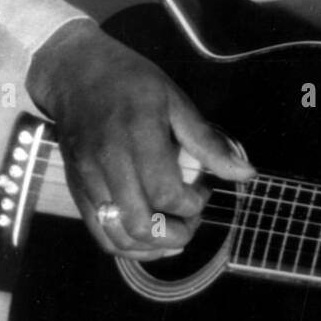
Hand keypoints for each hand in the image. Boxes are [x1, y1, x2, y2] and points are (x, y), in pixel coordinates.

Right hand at [27, 20, 254, 259]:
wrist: (74, 72)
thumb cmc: (131, 81)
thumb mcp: (175, 101)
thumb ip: (208, 142)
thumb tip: (246, 174)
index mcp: (138, 137)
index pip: (165, 193)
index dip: (191, 205)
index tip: (203, 192)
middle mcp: (108, 163)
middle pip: (140, 224)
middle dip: (176, 234)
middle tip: (192, 220)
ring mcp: (87, 178)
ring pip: (117, 236)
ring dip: (151, 248)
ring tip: (174, 236)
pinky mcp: (75, 188)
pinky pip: (98, 231)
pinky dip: (125, 246)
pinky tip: (147, 240)